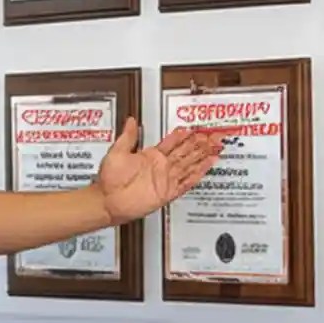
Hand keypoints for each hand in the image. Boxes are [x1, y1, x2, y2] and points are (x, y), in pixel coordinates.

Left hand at [94, 117, 222, 223]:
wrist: (108, 201)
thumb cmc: (110, 179)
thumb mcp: (117, 152)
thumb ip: (128, 137)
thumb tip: (131, 121)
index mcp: (150, 156)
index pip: (172, 143)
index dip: (183, 135)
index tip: (193, 128)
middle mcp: (161, 167)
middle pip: (185, 152)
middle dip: (199, 143)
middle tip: (213, 134)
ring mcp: (166, 179)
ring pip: (189, 164)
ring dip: (203, 155)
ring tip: (215, 146)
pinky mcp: (168, 192)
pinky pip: (186, 182)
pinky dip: (198, 173)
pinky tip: (207, 165)